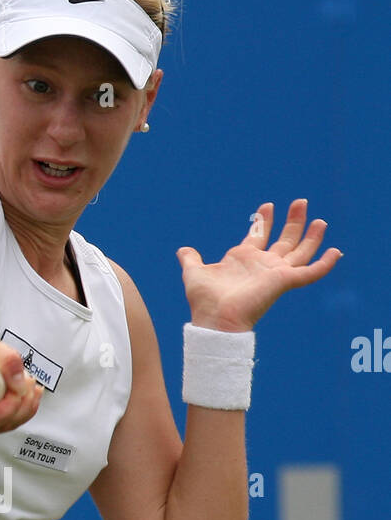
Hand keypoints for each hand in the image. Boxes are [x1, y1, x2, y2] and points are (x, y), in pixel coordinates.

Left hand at [176, 200, 342, 331]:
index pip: (258, 236)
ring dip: (310, 237)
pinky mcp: (284, 281)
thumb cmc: (204, 300)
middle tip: (301, 202)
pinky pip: (310, 273)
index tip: (267, 206)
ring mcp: (275, 273)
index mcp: (243, 260)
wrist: (214, 318)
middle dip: (293, 221)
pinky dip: (324, 264)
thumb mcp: (194, 273)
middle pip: (284, 240)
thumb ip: (191, 260)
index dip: (263, 221)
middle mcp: (262, 265)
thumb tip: (183, 251)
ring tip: (319, 220)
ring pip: (299, 252)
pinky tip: (336, 252)